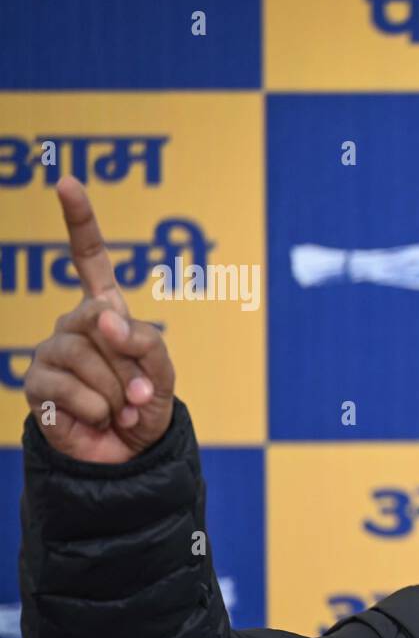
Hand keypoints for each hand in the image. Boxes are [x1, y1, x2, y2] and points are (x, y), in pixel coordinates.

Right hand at [24, 177, 175, 463]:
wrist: (129, 456)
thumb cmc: (147, 408)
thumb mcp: (163, 371)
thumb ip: (145, 339)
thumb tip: (102, 317)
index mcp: (104, 311)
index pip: (89, 260)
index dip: (78, 221)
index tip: (65, 181)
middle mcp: (72, 325)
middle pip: (98, 321)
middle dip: (129, 362)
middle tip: (139, 391)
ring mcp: (50, 353)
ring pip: (86, 356)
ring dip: (117, 389)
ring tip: (122, 407)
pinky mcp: (36, 385)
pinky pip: (71, 388)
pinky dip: (99, 409)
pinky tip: (99, 418)